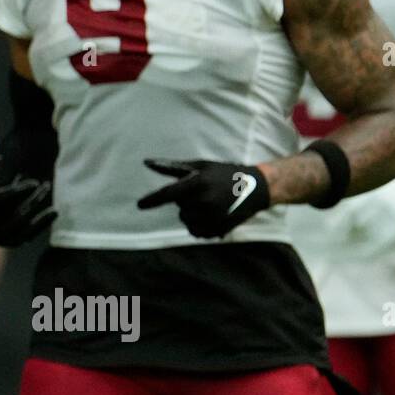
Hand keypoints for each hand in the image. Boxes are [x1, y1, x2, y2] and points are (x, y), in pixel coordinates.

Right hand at [0, 154, 55, 246]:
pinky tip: (54, 212)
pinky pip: (28, 235)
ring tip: (48, 195)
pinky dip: (42, 224)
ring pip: (21, 226)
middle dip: (31, 200)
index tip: (33, 182)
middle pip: (12, 214)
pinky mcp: (7, 244)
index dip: (17, 192)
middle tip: (45, 185)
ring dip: (38, 210)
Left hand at [136, 159, 269, 238]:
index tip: (139, 205)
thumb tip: (146, 162)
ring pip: (187, 221)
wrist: (256, 188)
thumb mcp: (200, 166)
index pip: (168, 194)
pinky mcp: (218, 229)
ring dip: (193, 214)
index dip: (152, 200)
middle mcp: (205, 201)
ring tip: (210, 204)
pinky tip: (213, 215)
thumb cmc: (224, 173)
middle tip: (205, 192)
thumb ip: (172, 167)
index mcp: (199, 183)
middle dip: (187, 201)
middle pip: (180, 208)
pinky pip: (196, 232)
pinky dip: (199, 225)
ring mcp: (213, 217)